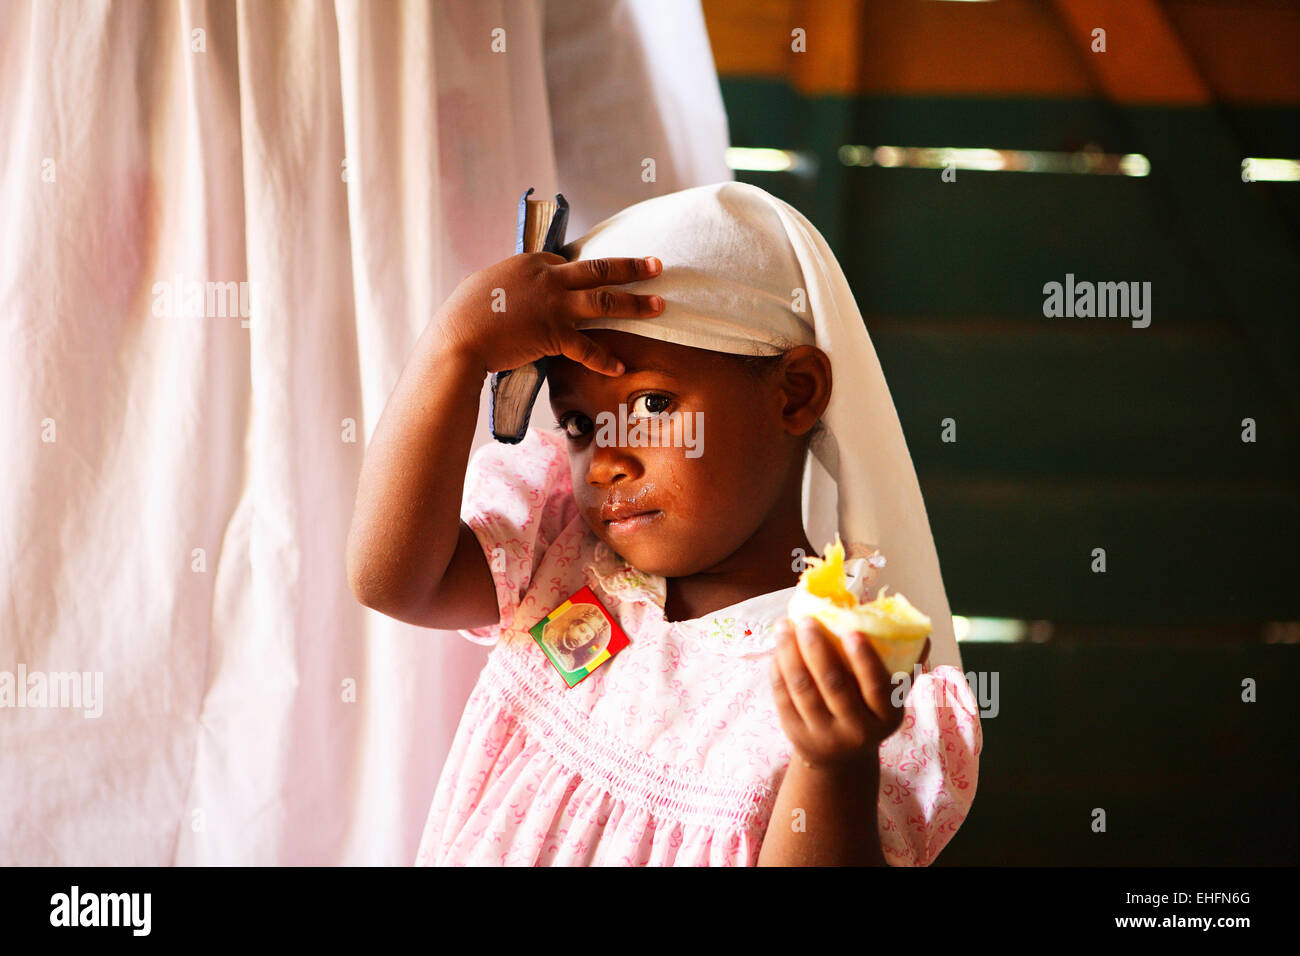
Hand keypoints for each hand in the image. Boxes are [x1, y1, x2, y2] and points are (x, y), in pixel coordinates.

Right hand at [437, 252, 664, 376]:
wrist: (458, 338)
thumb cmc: (463, 315)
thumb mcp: (485, 287)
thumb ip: (506, 286)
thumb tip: (505, 292)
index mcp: (531, 263)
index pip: (568, 263)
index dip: (584, 272)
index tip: (601, 275)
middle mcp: (548, 279)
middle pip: (600, 270)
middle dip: (632, 268)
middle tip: (658, 266)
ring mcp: (554, 306)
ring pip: (605, 301)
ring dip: (635, 304)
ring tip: (659, 306)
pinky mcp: (554, 334)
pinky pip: (588, 348)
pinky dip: (605, 360)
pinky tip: (620, 368)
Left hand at [769, 616, 930, 773]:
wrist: (841, 757)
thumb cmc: (869, 712)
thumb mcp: (890, 699)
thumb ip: (902, 668)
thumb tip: (920, 634)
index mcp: (887, 717)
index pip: (877, 687)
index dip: (864, 659)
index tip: (851, 630)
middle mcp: (856, 730)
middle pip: (833, 686)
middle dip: (817, 649)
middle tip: (807, 619)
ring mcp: (823, 734)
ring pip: (803, 689)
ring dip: (790, 653)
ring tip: (784, 626)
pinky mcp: (796, 733)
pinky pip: (783, 697)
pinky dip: (778, 669)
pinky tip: (778, 647)